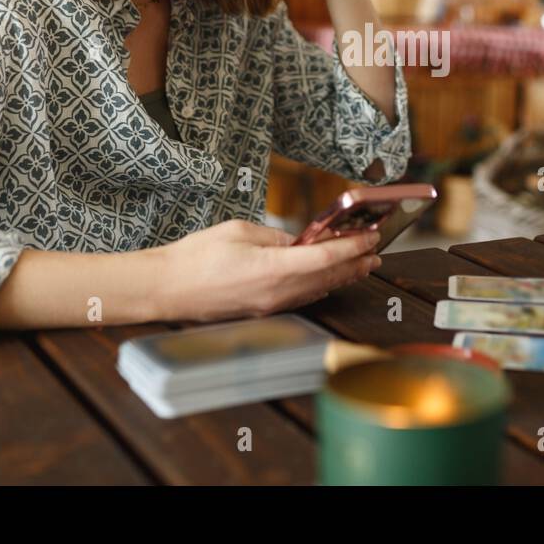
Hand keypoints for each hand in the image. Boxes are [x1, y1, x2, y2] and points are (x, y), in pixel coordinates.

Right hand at [153, 219, 380, 322]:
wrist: (167, 289)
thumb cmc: (197, 256)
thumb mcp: (240, 231)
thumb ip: (275, 237)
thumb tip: (300, 242)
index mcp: (273, 268)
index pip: (326, 258)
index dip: (353, 248)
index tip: (371, 237)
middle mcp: (277, 292)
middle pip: (328, 278)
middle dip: (355, 264)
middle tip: (376, 253)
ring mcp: (270, 306)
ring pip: (317, 291)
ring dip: (341, 278)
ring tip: (361, 266)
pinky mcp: (262, 312)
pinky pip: (300, 299)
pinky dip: (319, 288)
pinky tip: (327, 282)